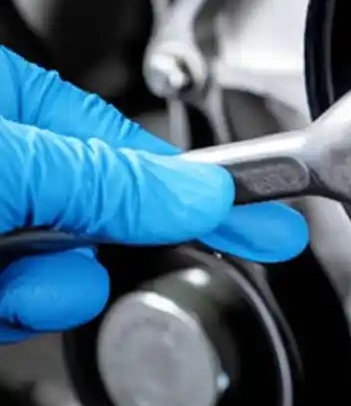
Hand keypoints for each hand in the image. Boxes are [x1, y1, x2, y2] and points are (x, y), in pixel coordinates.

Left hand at [0, 48, 308, 342]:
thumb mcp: (14, 165)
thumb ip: (109, 181)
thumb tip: (206, 193)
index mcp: (16, 96)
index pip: (136, 142)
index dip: (207, 185)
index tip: (270, 218)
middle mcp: (8, 151)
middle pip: (103, 210)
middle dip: (107, 248)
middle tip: (104, 268)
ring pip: (60, 266)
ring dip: (50, 290)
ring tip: (14, 283)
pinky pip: (22, 298)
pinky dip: (16, 309)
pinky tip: (2, 299)